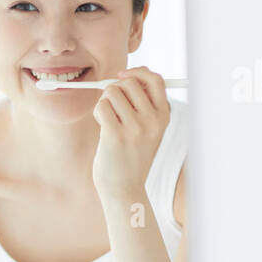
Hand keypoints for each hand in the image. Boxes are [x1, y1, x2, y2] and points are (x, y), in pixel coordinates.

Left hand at [90, 66, 171, 203]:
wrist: (124, 188)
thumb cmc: (131, 156)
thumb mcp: (147, 128)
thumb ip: (144, 102)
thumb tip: (133, 73)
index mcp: (164, 116)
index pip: (155, 79)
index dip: (137, 72)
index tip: (122, 76)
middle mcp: (153, 120)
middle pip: (129, 82)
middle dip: (114, 88)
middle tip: (111, 105)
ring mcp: (135, 128)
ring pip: (112, 92)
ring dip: (104, 102)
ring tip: (107, 120)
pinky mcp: (116, 135)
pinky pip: (101, 106)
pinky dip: (98, 112)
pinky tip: (102, 125)